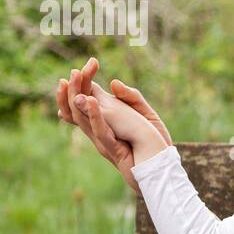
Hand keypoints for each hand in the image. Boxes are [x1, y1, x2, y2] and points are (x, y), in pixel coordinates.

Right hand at [56, 57, 172, 192]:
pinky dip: (95, 115)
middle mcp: (99, 132)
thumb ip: (131, 98)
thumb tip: (113, 82)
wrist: (162, 170)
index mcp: (104, 122)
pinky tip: (92, 101)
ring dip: (77, 97)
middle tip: (71, 71)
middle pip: (76, 108)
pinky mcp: (113, 150)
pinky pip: (101, 131)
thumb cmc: (154, 143)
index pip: (85, 98)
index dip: (82, 83)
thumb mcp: (145, 115)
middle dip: (72, 89)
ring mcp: (103, 141)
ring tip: (73, 78)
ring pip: (82, 119)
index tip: (90, 63)